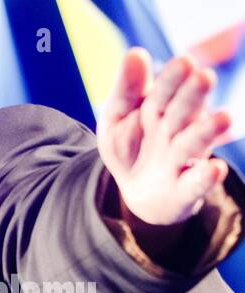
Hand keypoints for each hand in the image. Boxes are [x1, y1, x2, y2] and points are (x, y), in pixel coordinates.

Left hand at [97, 47, 232, 225]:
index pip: (165, 90)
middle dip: (193, 96)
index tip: (183, 62)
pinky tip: (216, 169)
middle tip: (204, 78)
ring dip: (207, 131)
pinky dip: (205, 178)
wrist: (137, 191)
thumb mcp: (117, 117)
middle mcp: (176, 129)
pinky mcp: (185, 189)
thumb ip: (126, 89)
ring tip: (223, 118)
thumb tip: (135, 53)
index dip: (173, 78)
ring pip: (194, 143)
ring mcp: (182, 158)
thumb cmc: (130, 146)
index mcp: (159, 108)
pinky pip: (196, 183)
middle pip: (183, 111)